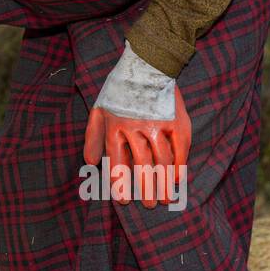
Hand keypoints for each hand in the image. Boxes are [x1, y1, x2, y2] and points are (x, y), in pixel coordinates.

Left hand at [83, 84, 190, 206]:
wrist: (146, 65)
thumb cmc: (119, 90)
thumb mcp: (99, 109)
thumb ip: (92, 136)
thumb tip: (90, 162)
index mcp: (115, 127)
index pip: (116, 163)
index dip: (120, 185)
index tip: (124, 200)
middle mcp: (136, 129)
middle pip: (142, 166)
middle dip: (145, 189)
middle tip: (150, 205)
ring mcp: (158, 126)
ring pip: (162, 162)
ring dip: (163, 183)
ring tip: (164, 199)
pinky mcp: (177, 122)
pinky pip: (180, 150)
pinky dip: (179, 167)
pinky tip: (177, 180)